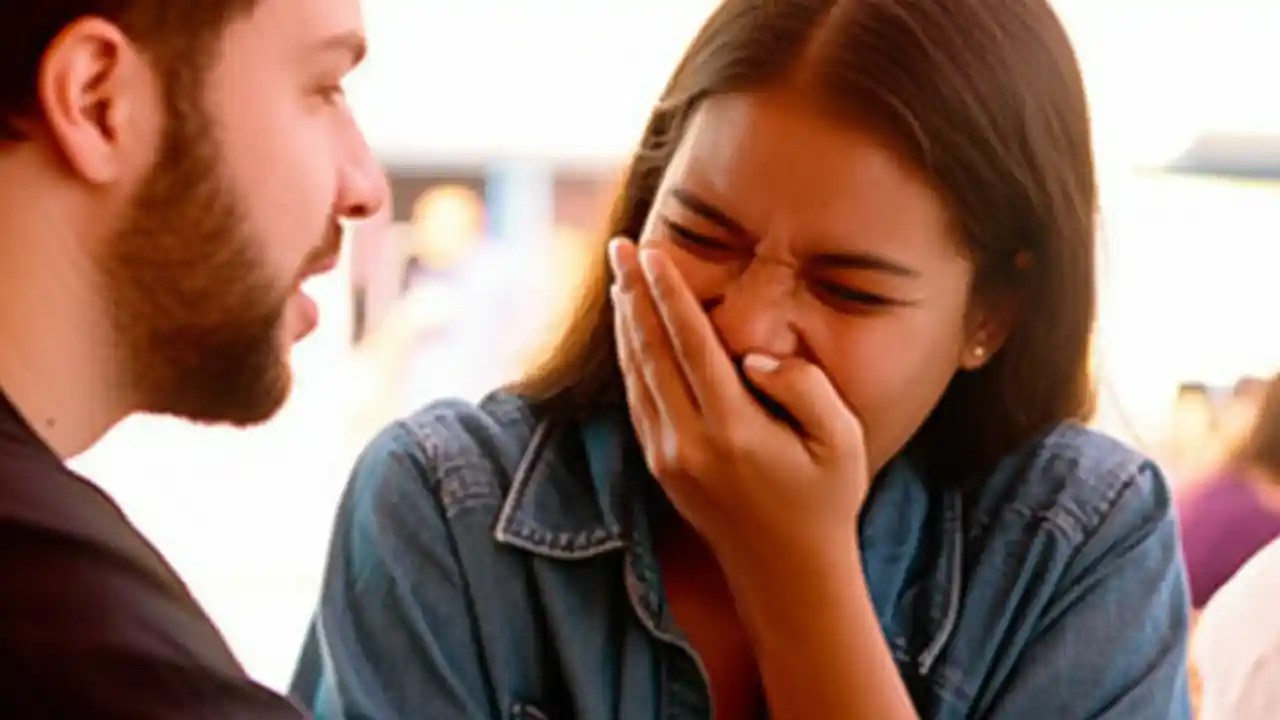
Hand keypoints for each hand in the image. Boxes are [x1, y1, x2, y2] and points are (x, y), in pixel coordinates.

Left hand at [608, 237, 869, 576]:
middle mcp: (690, 443)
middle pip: (650, 352)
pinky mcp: (660, 466)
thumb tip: (757, 357)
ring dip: (626, 323)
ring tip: (620, 277)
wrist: (786, 573)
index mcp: (734, 431)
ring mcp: (669, 457)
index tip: (652, 253)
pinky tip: (631, 332)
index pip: (691, 345)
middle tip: (620, 247)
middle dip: (634, 294)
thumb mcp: (842, 442)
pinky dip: (630, 358)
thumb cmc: (825, 500)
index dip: (669, 294)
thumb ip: (806, 389)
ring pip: (636, 375)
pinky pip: (638, 400)